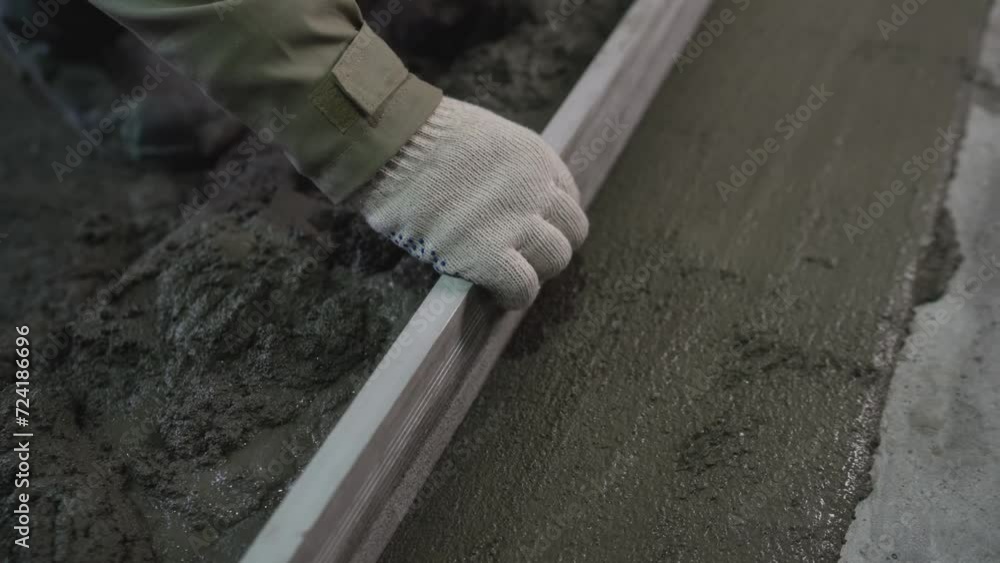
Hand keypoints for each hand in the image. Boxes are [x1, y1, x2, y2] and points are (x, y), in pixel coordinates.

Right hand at [349, 97, 588, 308]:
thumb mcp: (483, 136)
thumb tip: (503, 194)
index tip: (531, 230)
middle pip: (571, 232)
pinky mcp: (487, 253)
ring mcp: (515, 222)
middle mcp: (535, 189)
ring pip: (555, 260)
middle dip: (548, 247)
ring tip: (506, 274)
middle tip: (519, 254)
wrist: (392, 144)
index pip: (569, 199)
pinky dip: (513, 296)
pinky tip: (496, 294)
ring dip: (534, 271)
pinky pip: (522, 287)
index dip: (550, 220)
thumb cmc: (421, 138)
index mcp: (535, 157)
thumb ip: (506, 167)